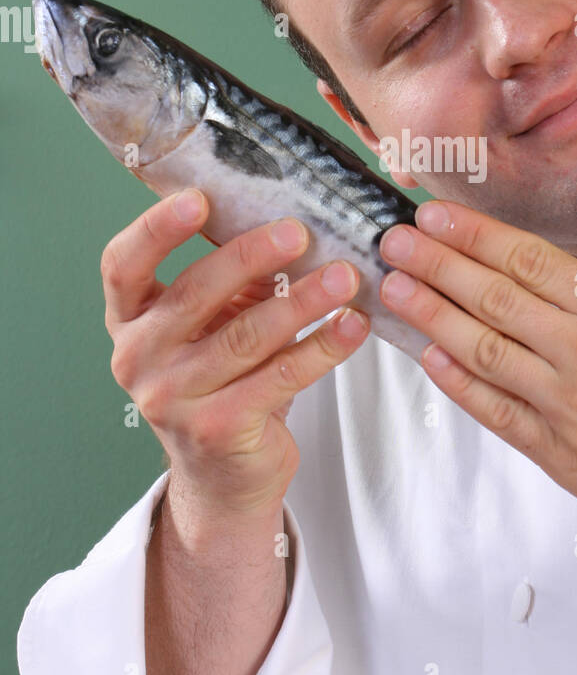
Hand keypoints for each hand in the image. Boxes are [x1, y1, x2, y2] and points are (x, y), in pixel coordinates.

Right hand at [102, 188, 368, 514]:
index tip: (198, 198)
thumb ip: (236, 282)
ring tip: (345, 276)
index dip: (156, 229)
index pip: (123, 266)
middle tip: (299, 232)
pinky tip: (354, 325)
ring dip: (303, 301)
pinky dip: (324, 347)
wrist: (223, 476)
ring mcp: (173, 400)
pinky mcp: (219, 430)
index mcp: (128, 321)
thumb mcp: (215, 325)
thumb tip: (291, 227)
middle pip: (194, 294)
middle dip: (251, 256)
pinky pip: (281, 377)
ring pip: (247, 337)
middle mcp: (138, 359)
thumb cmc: (222, 380)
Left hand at [378, 200, 576, 563]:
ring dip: (432, 316)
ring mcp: (567, 406)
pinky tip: (430, 358)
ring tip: (394, 288)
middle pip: (494, 297)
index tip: (437, 217)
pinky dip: (458, 384)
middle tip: (394, 241)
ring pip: (483, 350)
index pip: (530, 261)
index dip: (475, 236)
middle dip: (437, 264)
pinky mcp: (559, 455)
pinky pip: (495, 412)